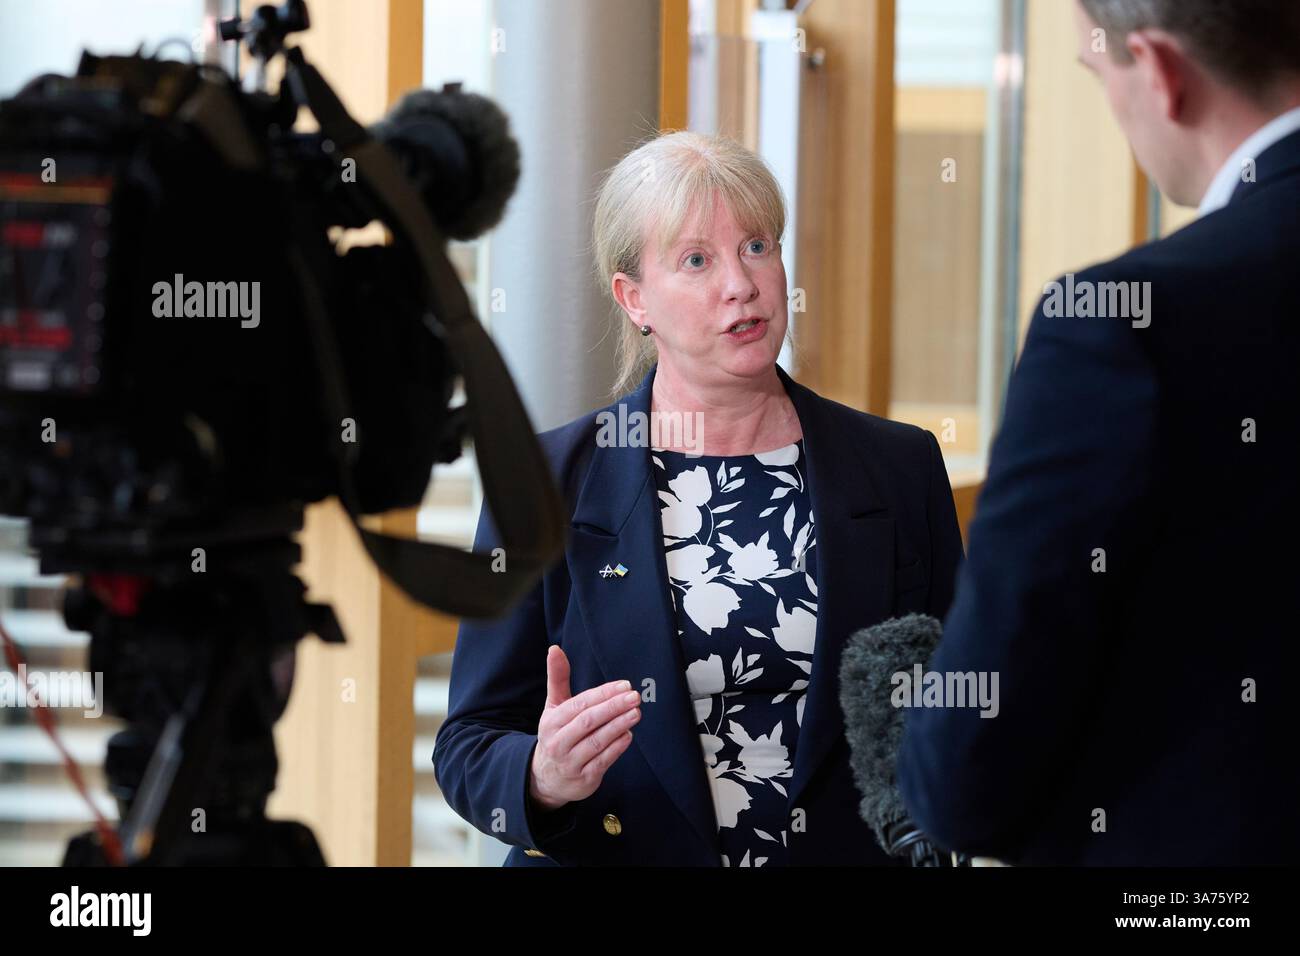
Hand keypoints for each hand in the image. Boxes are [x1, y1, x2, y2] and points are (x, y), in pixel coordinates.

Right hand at [528, 645, 640, 811]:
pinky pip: (603, 762)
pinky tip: (629, 735)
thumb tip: (554, 649)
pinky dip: (617, 748)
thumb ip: (557, 678)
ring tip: (636, 713)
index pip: (579, 705)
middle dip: (613, 708)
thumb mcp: (553, 707)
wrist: (546, 778)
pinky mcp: (584, 779)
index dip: (602, 694)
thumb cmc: (556, 734)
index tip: (624, 685)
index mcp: (552, 722)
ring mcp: (571, 762)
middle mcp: (558, 742)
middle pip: (588, 721)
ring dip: (618, 726)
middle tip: (635, 697)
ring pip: (597, 741)